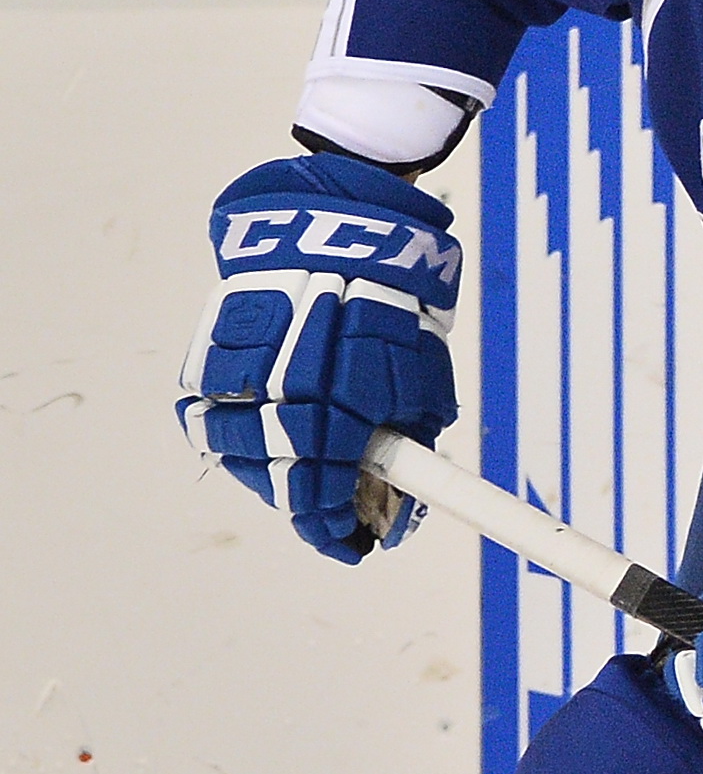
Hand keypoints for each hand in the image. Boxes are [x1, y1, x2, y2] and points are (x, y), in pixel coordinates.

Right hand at [177, 153, 460, 561]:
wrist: (341, 231)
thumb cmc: (392, 307)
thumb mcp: (422, 381)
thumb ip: (406, 444)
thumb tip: (401, 499)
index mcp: (339, 404)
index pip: (323, 496)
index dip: (336, 529)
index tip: (351, 543)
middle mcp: (280, 392)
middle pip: (278, 481)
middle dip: (308, 504)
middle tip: (329, 510)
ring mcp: (240, 371)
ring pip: (235, 451)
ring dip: (267, 469)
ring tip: (296, 465)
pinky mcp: (211, 350)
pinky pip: (209, 410)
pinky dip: (233, 429)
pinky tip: (262, 429)